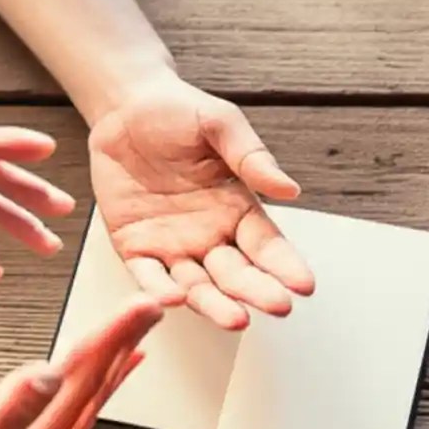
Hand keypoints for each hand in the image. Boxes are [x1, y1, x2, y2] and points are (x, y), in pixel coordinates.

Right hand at [0, 296, 162, 428]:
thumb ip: (2, 418)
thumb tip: (47, 373)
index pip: (80, 384)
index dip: (111, 338)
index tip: (144, 305)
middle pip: (89, 399)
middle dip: (119, 349)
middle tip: (151, 310)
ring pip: (79, 421)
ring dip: (104, 381)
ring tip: (128, 350)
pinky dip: (76, 411)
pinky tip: (71, 407)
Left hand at [89, 74, 315, 329]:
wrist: (124, 109)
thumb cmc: (179, 112)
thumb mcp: (220, 124)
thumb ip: (251, 156)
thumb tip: (289, 189)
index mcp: (238, 208)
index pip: (268, 246)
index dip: (286, 266)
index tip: (304, 285)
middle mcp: (211, 235)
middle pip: (238, 273)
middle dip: (257, 291)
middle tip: (277, 307)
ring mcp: (173, 247)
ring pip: (198, 285)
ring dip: (215, 304)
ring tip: (234, 319)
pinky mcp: (135, 248)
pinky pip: (148, 276)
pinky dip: (158, 290)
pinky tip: (173, 299)